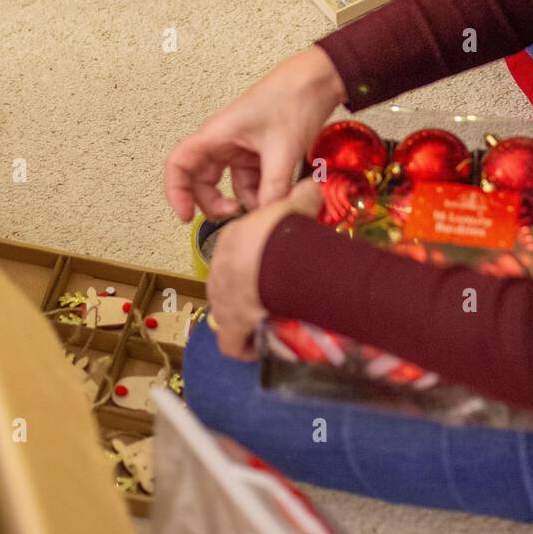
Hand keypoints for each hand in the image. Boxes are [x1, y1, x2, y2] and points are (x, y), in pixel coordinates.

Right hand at [164, 46, 345, 222]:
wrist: (319, 81)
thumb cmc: (294, 98)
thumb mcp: (283, 149)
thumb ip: (273, 188)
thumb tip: (267, 216)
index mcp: (217, 133)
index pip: (178, 164)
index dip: (175, 191)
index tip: (186, 215)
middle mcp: (224, 141)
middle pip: (203, 180)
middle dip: (214, 203)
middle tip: (234, 216)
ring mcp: (241, 147)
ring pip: (231, 184)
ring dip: (246, 200)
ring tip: (269, 205)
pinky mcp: (260, 152)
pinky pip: (252, 179)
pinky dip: (262, 191)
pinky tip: (279, 196)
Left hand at [206, 180, 321, 359]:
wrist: (276, 260)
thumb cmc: (281, 233)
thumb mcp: (293, 207)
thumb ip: (301, 197)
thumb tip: (313, 185)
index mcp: (230, 239)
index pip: (238, 250)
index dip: (254, 259)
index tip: (272, 267)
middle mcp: (219, 270)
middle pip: (230, 281)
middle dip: (248, 289)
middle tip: (274, 294)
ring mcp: (222, 299)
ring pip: (227, 311)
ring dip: (244, 317)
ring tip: (270, 319)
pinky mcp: (230, 325)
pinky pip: (231, 343)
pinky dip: (243, 347)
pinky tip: (259, 348)